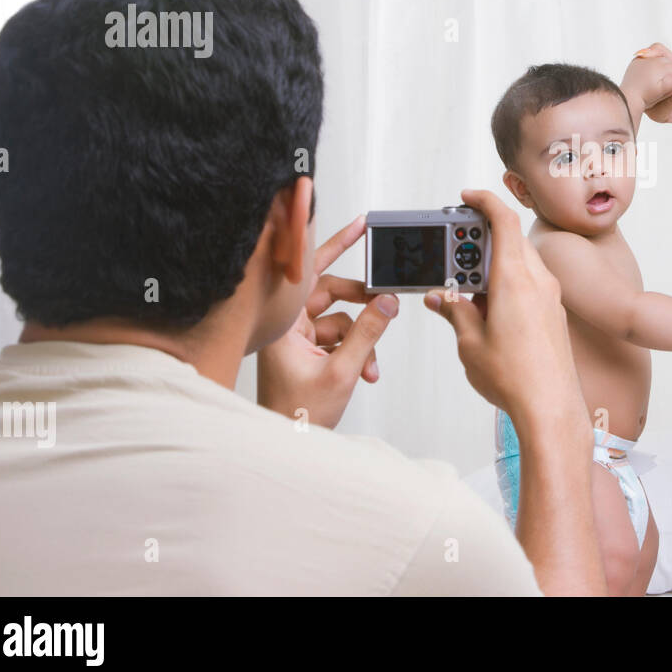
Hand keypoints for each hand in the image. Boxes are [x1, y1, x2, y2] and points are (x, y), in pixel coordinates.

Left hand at [257, 215, 398, 428]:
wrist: (287, 444)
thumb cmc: (297, 414)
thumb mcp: (343, 371)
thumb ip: (368, 332)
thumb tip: (387, 302)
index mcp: (285, 324)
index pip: (312, 272)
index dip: (337, 245)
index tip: (361, 227)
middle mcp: (288, 326)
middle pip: (331, 295)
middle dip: (361, 306)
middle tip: (386, 305)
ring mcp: (297, 340)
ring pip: (340, 320)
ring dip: (361, 340)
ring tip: (369, 367)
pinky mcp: (306, 353)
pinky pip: (338, 339)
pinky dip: (355, 353)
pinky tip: (363, 372)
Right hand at [424, 189, 583, 427]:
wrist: (552, 408)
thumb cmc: (515, 377)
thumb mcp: (469, 342)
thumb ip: (454, 311)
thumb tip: (440, 297)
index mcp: (514, 278)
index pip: (503, 220)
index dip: (484, 201)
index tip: (467, 197)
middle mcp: (537, 280)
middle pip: (508, 241)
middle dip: (478, 242)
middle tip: (451, 259)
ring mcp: (549, 296)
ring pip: (519, 262)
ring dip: (491, 265)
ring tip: (464, 291)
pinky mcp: (554, 313)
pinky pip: (529, 283)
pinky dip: (506, 283)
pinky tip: (486, 309)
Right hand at [626, 42, 671, 128]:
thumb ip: (658, 53)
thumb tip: (640, 52)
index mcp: (649, 78)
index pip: (638, 69)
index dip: (649, 63)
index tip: (664, 60)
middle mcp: (648, 92)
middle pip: (641, 83)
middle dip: (660, 74)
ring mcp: (653, 105)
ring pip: (650, 96)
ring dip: (669, 86)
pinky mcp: (661, 116)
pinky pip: (660, 107)